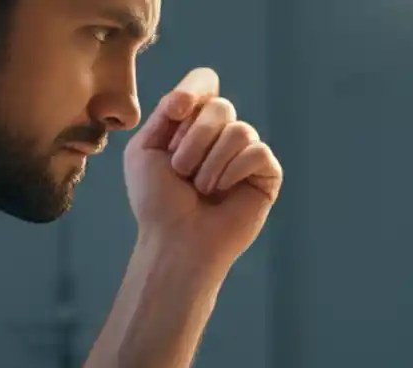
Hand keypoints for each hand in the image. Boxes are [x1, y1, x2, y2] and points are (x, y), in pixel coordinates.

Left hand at [124, 67, 282, 274]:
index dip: (194, 90)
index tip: (177, 113)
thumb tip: (195, 98)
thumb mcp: (145, 150)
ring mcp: (246, 154)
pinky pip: (258, 152)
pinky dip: (234, 171)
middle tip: (181, 169)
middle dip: (195, 138)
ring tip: (201, 188)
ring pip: (240, 130)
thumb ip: (165, 113)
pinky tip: (223, 191)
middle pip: (221, 106)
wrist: (176, 240)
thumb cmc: (157, 202)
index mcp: (193, 124)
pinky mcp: (267, 175)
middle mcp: (222, 135)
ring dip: (211, 162)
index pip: (205, 82)